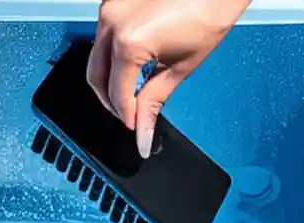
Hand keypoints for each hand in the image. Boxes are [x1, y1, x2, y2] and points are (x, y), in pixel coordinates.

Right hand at [88, 0, 250, 157]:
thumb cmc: (208, 15)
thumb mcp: (180, 67)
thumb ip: (154, 101)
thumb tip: (142, 129)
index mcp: (130, 41)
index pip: (117, 92)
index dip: (126, 115)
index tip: (135, 127)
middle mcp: (112, 22)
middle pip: (96, 76)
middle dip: (111, 100)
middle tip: (130, 114)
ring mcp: (109, 8)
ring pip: (95, 57)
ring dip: (110, 78)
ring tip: (132, 90)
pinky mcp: (112, 1)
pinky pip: (103, 37)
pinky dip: (113, 55)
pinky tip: (131, 64)